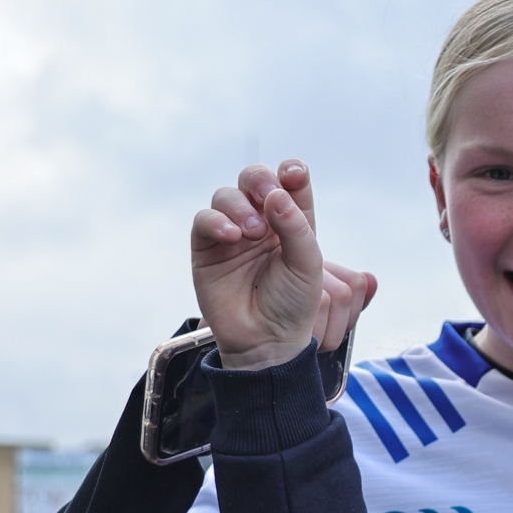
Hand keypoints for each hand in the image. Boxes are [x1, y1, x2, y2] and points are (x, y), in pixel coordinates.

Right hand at [191, 161, 376, 371]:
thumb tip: (276, 195)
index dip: (291, 173)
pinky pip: (204, 219)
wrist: (266, 340)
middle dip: (260, 180)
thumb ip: (296, 227)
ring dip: (239, 205)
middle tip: (268, 195)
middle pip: (255, 180)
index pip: (291, 184)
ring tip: (251, 232)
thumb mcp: (308, 265)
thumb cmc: (293, 305)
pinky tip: (232, 236)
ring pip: (227, 195)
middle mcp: (263, 222)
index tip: (294, 174)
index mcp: (293, 222)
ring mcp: (233, 232)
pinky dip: (216, 221)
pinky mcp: (207, 246)